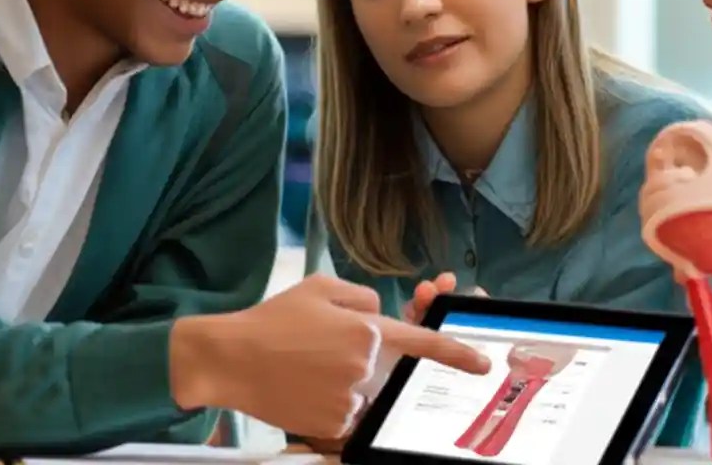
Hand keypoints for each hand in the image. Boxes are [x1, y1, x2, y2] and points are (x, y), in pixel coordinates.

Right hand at [170, 274, 491, 438]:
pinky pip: (346, 412)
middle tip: (316, 352)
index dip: (456, 353)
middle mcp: (364, 365)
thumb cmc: (272, 319)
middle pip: (381, 365)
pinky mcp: (333, 423)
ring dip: (342, 380)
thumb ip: (361, 298)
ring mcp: (349, 398)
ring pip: (363, 389)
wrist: (229, 358)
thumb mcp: (319, 288)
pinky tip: (301, 385)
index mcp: (365, 329)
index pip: (422, 343)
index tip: (481, 363)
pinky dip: (329, 401)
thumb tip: (379, 315)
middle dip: (357, 358)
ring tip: (303, 366)